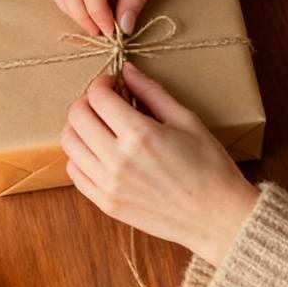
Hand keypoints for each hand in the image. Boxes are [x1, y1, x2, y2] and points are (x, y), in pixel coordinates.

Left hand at [61, 60, 260, 266]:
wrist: (217, 216)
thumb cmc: (209, 166)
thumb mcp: (186, 120)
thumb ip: (152, 92)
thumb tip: (128, 70)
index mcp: (140, 134)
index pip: (98, 97)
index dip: (102, 83)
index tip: (114, 83)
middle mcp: (117, 160)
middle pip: (77, 117)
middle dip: (88, 101)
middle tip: (106, 101)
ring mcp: (108, 185)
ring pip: (70, 144)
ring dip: (80, 127)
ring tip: (100, 124)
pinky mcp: (106, 204)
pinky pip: (75, 173)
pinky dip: (81, 155)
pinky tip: (100, 150)